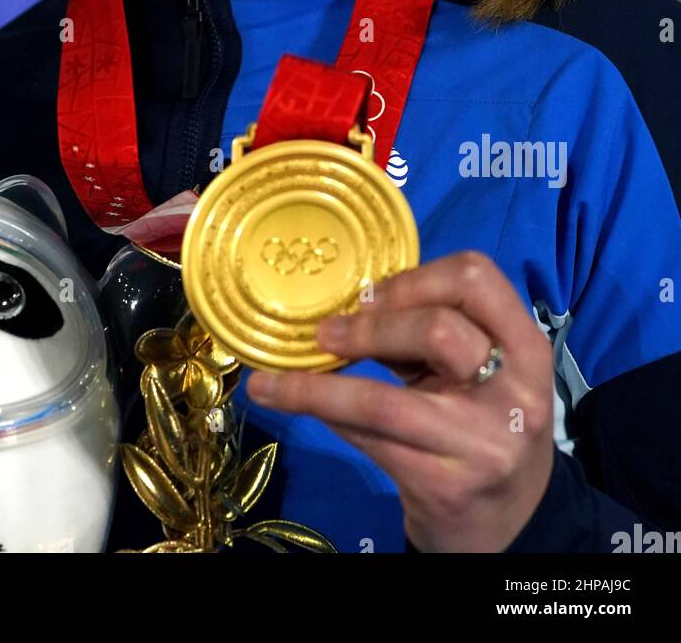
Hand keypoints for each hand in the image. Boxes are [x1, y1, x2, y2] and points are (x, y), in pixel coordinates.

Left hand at [247, 250, 554, 551]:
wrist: (509, 521)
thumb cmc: (482, 422)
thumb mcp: (477, 371)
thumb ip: (430, 334)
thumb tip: (347, 304)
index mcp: (526, 349)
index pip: (476, 279)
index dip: (413, 278)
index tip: (368, 296)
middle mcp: (514, 394)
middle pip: (437, 330)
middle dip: (368, 326)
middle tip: (325, 333)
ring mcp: (481, 445)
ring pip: (385, 400)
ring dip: (316, 385)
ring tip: (273, 379)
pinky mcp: (444, 486)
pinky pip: (368, 439)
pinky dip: (324, 415)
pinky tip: (294, 405)